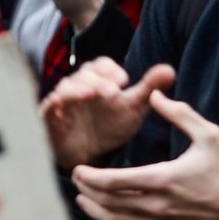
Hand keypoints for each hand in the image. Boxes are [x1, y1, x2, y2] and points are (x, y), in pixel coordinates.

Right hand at [42, 58, 174, 167]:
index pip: (101, 65)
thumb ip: (149, 87)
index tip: (125, 81)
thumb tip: (170, 69)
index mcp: (98, 80)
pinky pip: (47, 108)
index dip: (111, 70)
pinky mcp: (50, 118)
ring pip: (65, 87)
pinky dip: (52, 105)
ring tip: (90, 95)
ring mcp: (62, 101)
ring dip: (76, 89)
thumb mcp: (133, 107)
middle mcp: (79, 86)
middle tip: (113, 93)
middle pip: (83, 74)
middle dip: (98, 81)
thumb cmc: (111, 125)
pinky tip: (59, 105)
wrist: (90, 154)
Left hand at [71, 91, 218, 219]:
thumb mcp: (209, 136)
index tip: (78, 169)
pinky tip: (106, 219)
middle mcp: (158, 207)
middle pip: (108, 203)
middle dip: (86, 191)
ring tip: (83, 198)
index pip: (113, 182)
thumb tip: (155, 95)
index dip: (89, 176)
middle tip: (76, 180)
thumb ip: (179, 113)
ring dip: (94, 210)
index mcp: (164, 179)